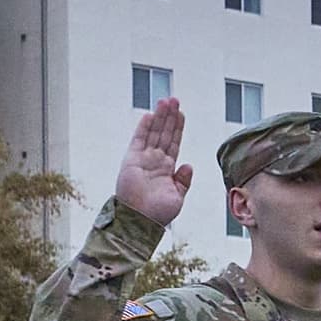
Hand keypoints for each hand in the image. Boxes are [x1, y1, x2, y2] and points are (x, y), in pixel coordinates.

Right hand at [115, 99, 192, 224]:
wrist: (141, 220)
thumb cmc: (158, 213)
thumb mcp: (177, 196)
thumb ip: (183, 181)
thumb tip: (188, 165)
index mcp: (167, 169)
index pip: (173, 143)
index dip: (177, 128)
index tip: (181, 114)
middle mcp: (155, 161)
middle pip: (164, 133)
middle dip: (169, 117)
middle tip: (174, 100)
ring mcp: (143, 159)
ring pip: (153, 133)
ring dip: (160, 117)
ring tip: (166, 101)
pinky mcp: (132, 160)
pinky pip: (139, 140)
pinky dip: (144, 128)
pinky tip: (150, 115)